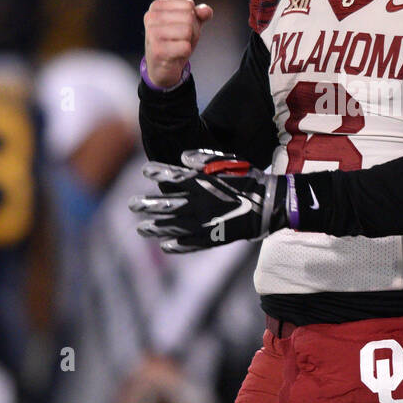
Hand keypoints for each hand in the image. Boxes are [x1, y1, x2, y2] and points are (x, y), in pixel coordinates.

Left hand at [130, 150, 289, 252]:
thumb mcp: (228, 164)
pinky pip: (190, 244)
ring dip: (155, 227)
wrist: (269, 206)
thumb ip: (204, 159)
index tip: (145, 170)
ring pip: (173, 227)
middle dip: (147, 204)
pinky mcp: (213, 237)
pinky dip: (177, 245)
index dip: (158, 173)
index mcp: (201, 184)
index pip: (173, 177)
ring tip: (141, 229)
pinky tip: (165, 245)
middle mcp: (198, 204)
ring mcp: (204, 223)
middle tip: (132, 204)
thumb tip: (181, 157)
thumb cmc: (250, 181)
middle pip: (166, 205)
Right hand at [143, 0, 212, 87]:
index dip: (193, 18)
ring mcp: (152, 33)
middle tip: (180, 39)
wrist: (162, 67)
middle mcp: (151, 17)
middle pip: (189, 17)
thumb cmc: (174, 42)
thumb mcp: (189, 24)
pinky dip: (185, 52)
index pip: (188, 4)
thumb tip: (206, 11)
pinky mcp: (157, 50)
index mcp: (157, 5)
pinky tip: (175, 54)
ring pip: (187, 31)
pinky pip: (185, 47)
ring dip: (188, 42)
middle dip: (192, 31)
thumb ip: (199, 14)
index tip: (181, 28)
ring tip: (177, 46)